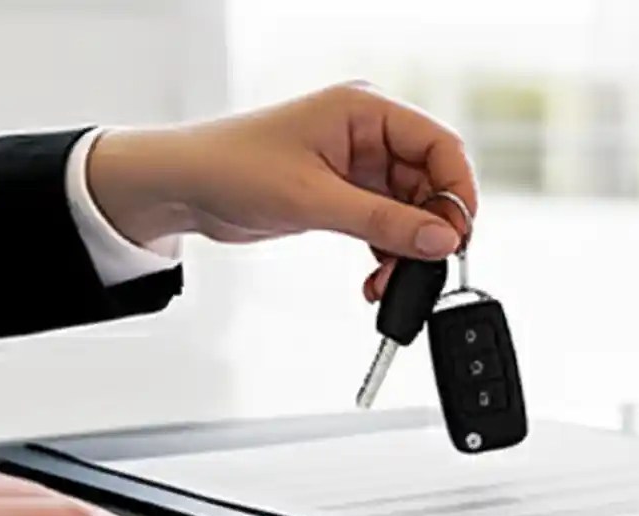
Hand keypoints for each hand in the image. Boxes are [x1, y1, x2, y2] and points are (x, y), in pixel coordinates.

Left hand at [85, 81, 477, 301]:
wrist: (180, 187)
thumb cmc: (231, 167)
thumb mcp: (314, 200)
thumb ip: (384, 222)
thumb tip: (441, 240)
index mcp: (364, 110)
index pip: (439, 144)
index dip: (458, 191)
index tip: (458, 235)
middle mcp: (366, 132)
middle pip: (430, 180)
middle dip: (429, 229)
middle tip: (424, 267)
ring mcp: (355, 164)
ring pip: (409, 208)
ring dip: (406, 248)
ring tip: (388, 281)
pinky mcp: (342, 192)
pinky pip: (384, 222)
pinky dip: (386, 252)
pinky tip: (375, 277)